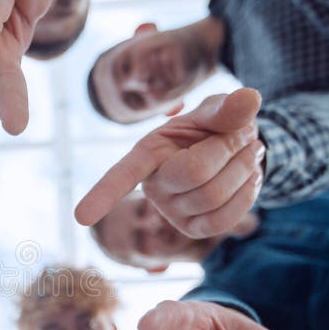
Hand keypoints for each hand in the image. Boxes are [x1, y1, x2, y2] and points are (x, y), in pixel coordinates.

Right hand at [76, 88, 264, 237]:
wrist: (234, 152)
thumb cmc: (215, 128)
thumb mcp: (218, 110)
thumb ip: (228, 107)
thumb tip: (248, 100)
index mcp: (147, 153)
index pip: (123, 174)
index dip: (103, 194)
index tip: (80, 217)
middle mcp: (152, 186)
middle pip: (195, 173)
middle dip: (229, 147)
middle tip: (241, 134)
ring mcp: (172, 212)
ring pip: (215, 196)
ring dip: (244, 168)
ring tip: (245, 152)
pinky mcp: (194, 229)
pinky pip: (225, 219)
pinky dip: (246, 194)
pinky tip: (246, 178)